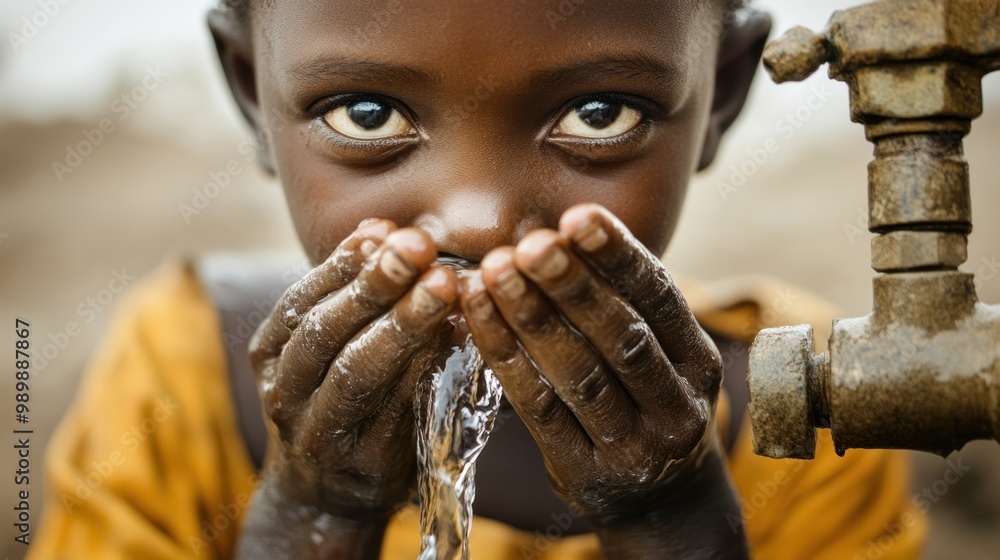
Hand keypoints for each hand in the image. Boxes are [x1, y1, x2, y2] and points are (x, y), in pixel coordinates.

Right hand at [247, 220, 458, 520]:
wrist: (326, 499)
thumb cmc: (335, 402)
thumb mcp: (326, 348)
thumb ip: (350, 293)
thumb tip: (380, 228)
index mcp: (270, 355)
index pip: (300, 301)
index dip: (342, 264)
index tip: (384, 229)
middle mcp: (285, 394)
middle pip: (323, 332)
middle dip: (373, 285)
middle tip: (418, 246)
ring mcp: (320, 433)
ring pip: (356, 371)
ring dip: (403, 323)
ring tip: (442, 285)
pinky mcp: (366, 462)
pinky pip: (397, 407)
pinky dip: (426, 365)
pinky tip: (454, 332)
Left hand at [459, 203, 725, 524]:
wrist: (661, 501)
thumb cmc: (648, 405)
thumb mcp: (662, 359)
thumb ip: (626, 306)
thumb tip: (563, 231)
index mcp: (698, 364)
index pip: (661, 300)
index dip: (620, 256)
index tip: (579, 216)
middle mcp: (677, 408)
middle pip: (621, 338)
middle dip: (572, 285)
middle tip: (529, 244)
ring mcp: (635, 447)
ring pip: (579, 374)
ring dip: (531, 318)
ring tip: (493, 272)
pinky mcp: (587, 473)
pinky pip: (540, 410)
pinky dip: (507, 359)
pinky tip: (478, 319)